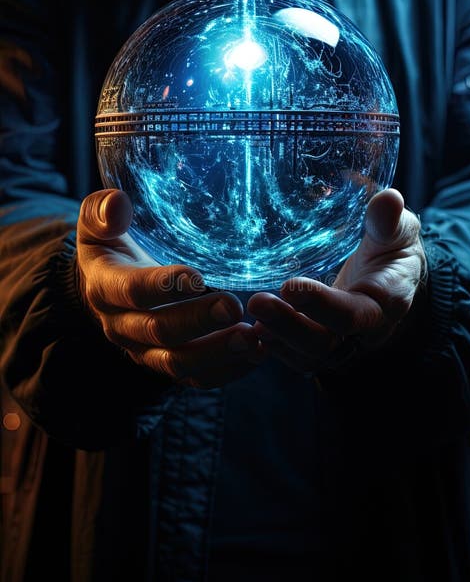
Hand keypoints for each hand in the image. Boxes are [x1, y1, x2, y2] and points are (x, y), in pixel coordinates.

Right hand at [77, 189, 264, 386]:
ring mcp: (144, 351)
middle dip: (198, 321)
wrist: (107, 285)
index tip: (197, 276)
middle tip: (234, 307)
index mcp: (106, 287)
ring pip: (178, 363)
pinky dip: (228, 370)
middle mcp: (122, 326)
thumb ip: (102, 212)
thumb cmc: (112, 244)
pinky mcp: (167, 364)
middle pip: (159, 331)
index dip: (163, 287)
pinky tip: (258, 353)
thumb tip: (117, 203)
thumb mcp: (99, 223)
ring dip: (218, 353)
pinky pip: (196, 378)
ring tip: (253, 339)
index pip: (132, 291)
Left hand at [247, 189, 426, 373]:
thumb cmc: (394, 250)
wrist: (397, 279)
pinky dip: (273, 348)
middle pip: (325, 342)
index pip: (354, 314)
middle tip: (257, 303)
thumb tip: (387, 198)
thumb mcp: (400, 232)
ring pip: (308, 354)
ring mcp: (341, 342)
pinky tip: (248, 332)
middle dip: (289, 326)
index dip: (323, 304)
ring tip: (250, 320)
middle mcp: (364, 331)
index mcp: (386, 303)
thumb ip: (390, 220)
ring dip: (277, 339)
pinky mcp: (322, 345)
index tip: (290, 286)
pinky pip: (297, 356)